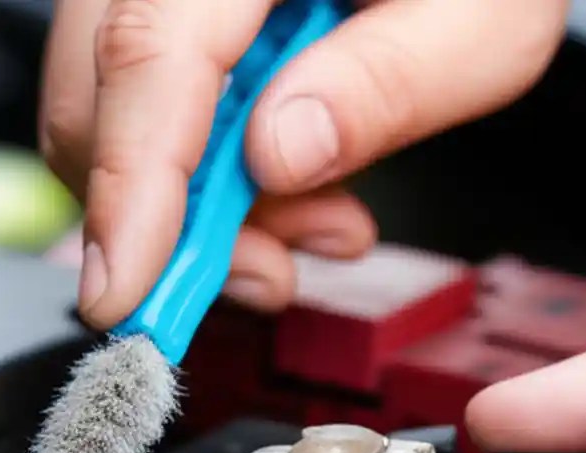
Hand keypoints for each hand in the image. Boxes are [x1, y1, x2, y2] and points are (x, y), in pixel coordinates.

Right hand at [39, 0, 569, 329]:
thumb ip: (385, 85)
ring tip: (318, 218)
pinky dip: (208, 167)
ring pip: (112, 110)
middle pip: (101, 92)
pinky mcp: (179, 16)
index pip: (147, 49)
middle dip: (172, 216)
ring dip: (200, 202)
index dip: (129, 183)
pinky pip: (147, 99)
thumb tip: (274, 158)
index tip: (128, 292)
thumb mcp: (484, 21)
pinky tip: (294, 179)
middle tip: (274, 271)